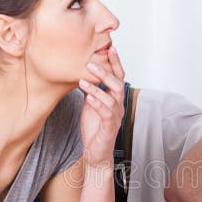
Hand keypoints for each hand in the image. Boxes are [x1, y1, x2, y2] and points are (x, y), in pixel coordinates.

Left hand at [77, 46, 125, 169]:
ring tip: (84, 79)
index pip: (118, 77)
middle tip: (92, 62)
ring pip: (113, 97)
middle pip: (118, 84)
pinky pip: (106, 113)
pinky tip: (88, 97)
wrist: (95, 153)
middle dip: (106, 72)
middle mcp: (118, 106)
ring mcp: (115, 117)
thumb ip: (91, 90)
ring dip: (98, 87)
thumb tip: (83, 73)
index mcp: (115, 99)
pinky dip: (97, 103)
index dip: (115, 63)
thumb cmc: (95, 129)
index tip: (110, 48)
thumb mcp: (90, 105)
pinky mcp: (109, 128)